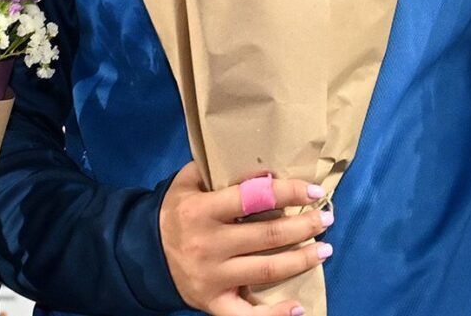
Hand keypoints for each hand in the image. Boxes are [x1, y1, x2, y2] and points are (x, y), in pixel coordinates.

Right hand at [157, 160, 331, 315]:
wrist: (144, 254)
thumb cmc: (175, 213)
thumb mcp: (188, 183)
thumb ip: (220, 172)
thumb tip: (266, 169)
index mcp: (202, 210)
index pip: (253, 197)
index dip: (287, 193)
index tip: (313, 192)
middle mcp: (209, 244)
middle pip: (268, 235)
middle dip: (304, 226)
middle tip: (326, 219)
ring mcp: (212, 277)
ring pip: (267, 269)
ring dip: (302, 260)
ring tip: (325, 250)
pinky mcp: (213, 303)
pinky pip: (247, 315)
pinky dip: (275, 315)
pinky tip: (299, 308)